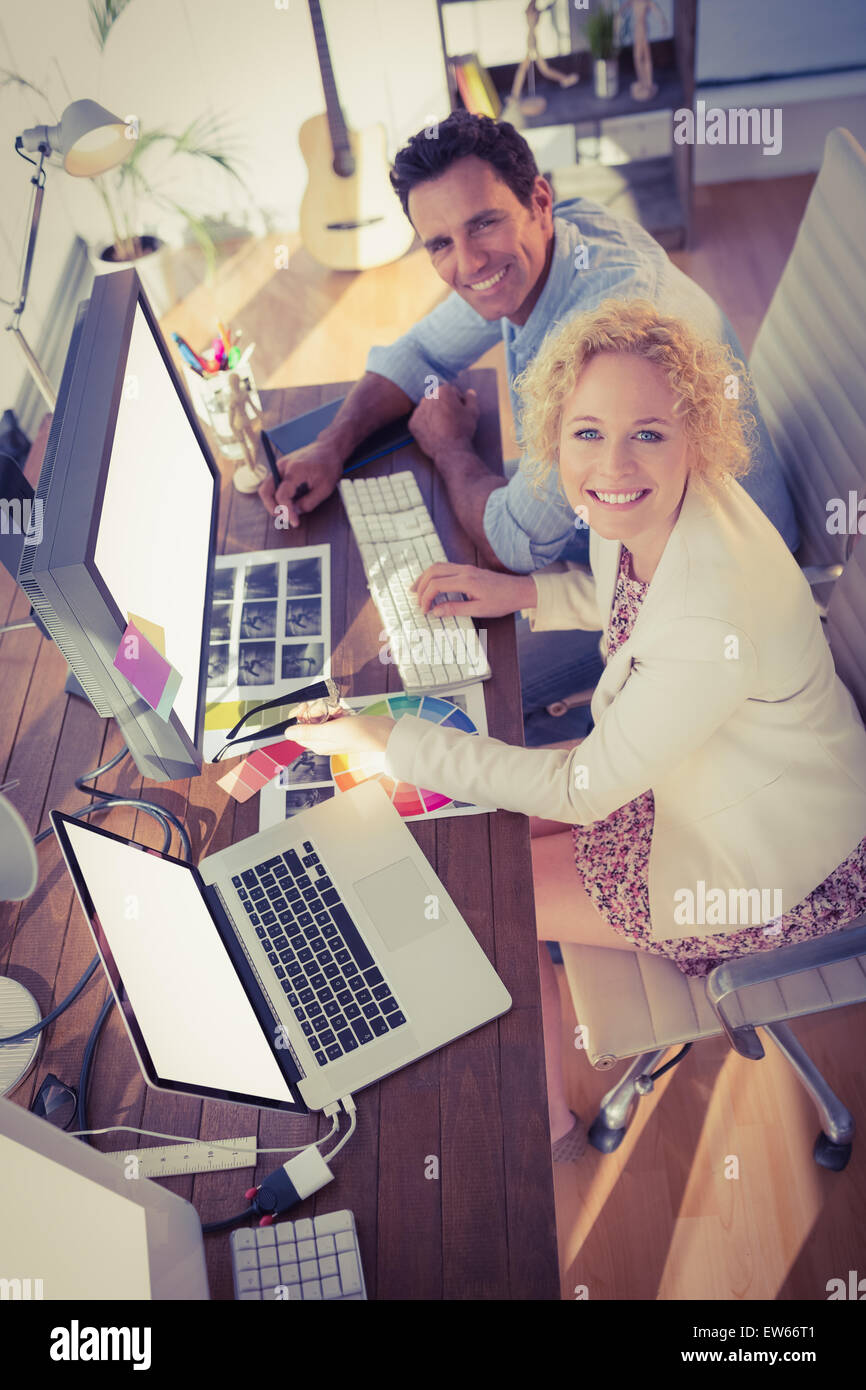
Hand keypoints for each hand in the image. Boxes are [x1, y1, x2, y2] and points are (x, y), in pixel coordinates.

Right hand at [258, 439, 341, 525]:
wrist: (328, 448)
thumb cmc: (329, 465)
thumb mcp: (325, 488)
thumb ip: (309, 502)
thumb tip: (296, 512)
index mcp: (294, 470)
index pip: (282, 495)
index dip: (286, 511)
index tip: (294, 522)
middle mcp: (282, 467)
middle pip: (265, 490)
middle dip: (271, 507)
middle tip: (282, 518)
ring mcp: (280, 467)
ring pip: (266, 488)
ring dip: (273, 502)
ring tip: (286, 511)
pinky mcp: (281, 469)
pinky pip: (273, 485)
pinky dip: (277, 495)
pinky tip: (289, 502)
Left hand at [289, 712, 396, 757]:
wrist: (381, 732)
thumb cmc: (358, 735)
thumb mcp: (329, 731)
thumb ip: (307, 731)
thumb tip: (287, 733)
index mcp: (317, 744)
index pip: (297, 730)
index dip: (299, 716)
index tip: (306, 706)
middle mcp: (323, 739)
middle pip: (308, 720)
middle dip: (315, 710)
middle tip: (326, 709)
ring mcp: (333, 732)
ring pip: (321, 715)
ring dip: (328, 708)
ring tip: (338, 711)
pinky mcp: (342, 725)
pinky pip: (332, 713)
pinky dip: (336, 709)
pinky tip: (344, 711)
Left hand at [408, 383, 479, 460]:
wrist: (450, 450)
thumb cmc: (463, 430)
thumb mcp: (473, 412)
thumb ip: (471, 399)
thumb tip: (470, 392)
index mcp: (443, 391)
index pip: (451, 391)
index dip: (458, 401)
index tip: (460, 412)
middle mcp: (428, 397)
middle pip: (438, 398)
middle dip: (444, 406)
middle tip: (451, 420)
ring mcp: (418, 410)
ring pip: (427, 409)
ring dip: (434, 414)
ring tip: (443, 427)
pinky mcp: (412, 423)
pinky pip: (420, 420)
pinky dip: (426, 424)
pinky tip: (434, 432)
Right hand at [411, 562, 536, 618]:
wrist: (519, 590)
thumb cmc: (502, 601)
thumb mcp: (479, 610)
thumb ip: (455, 609)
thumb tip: (436, 611)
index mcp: (466, 581)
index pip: (436, 585)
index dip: (426, 597)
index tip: (424, 610)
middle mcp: (464, 571)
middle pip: (433, 571)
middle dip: (421, 585)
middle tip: (416, 600)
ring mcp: (466, 568)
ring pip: (438, 566)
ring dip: (425, 578)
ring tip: (417, 590)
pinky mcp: (468, 569)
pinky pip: (445, 567)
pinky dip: (434, 575)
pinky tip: (432, 585)